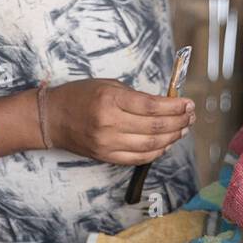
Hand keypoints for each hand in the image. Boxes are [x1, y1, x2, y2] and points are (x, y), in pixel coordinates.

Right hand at [45, 79, 194, 165]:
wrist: (52, 118)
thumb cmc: (79, 96)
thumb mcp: (108, 85)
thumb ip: (136, 96)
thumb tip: (166, 104)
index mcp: (110, 100)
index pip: (152, 106)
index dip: (175, 106)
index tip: (188, 104)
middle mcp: (109, 123)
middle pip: (155, 127)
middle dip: (179, 122)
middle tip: (190, 116)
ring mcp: (107, 143)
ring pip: (151, 146)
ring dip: (172, 138)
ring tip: (182, 129)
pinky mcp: (106, 156)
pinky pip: (139, 158)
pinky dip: (156, 152)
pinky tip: (166, 144)